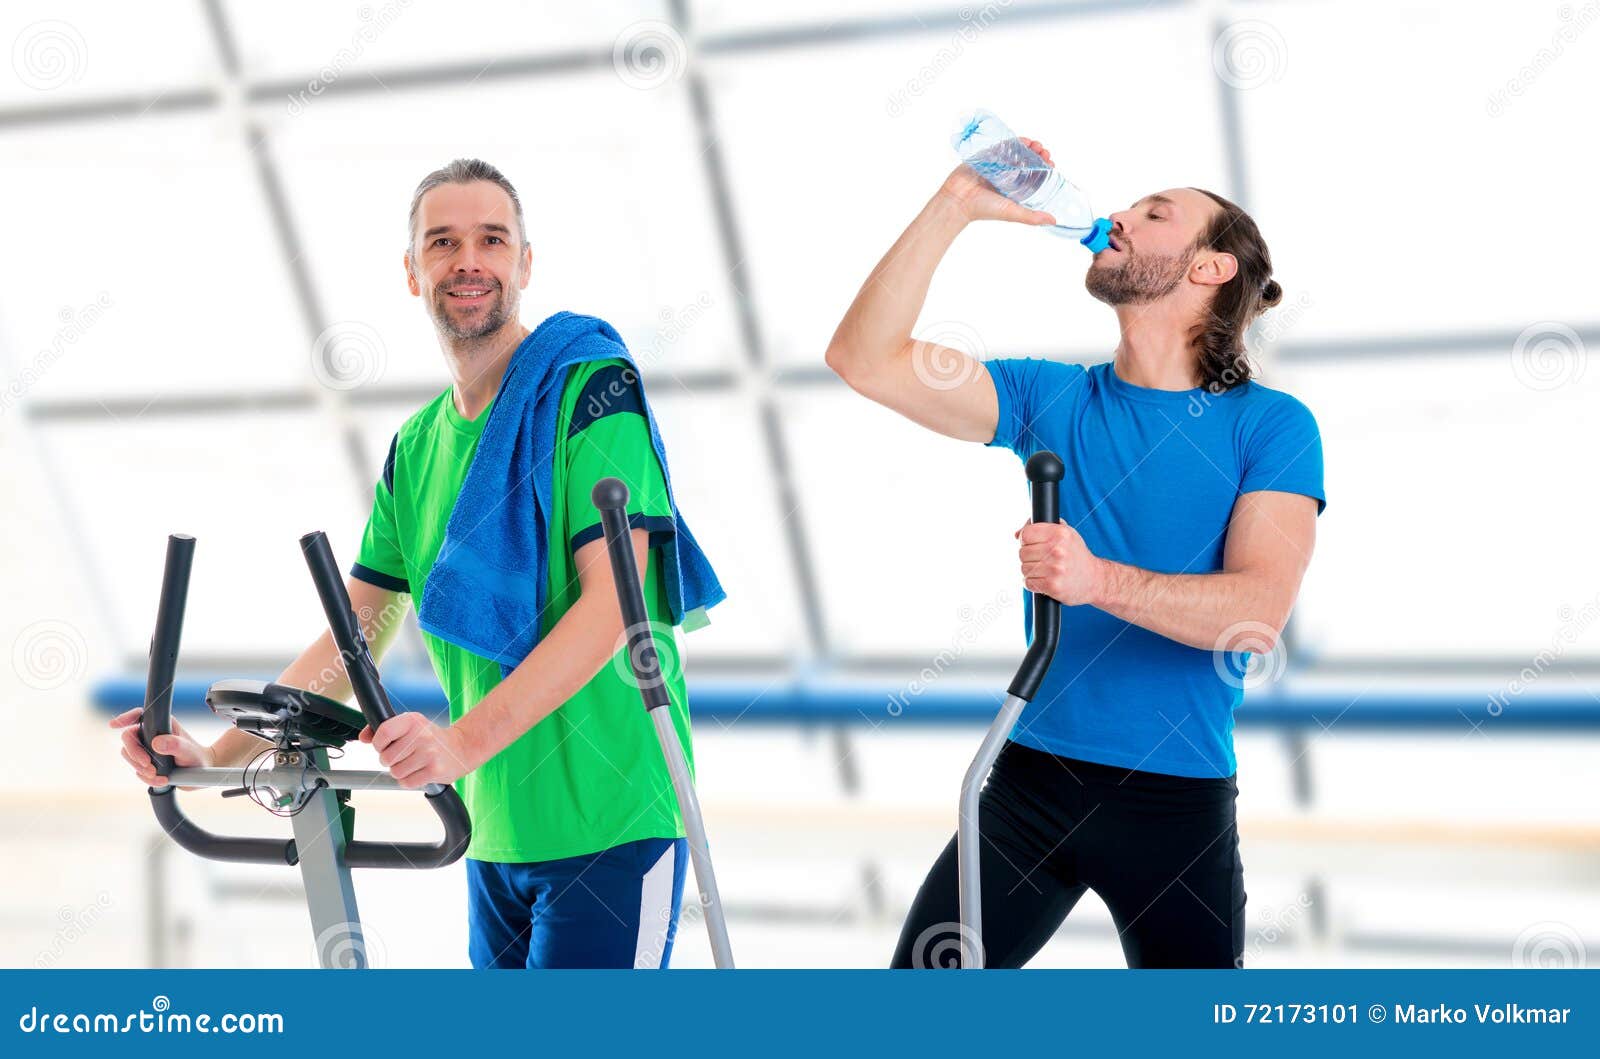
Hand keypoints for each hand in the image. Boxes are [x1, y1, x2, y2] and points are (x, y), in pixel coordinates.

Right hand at [110, 707, 212, 788]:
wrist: (200, 772)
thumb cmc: (197, 756)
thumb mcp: (189, 750)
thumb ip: (175, 745)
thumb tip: (157, 743)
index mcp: (162, 724)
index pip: (140, 715)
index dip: (126, 717)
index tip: (114, 724)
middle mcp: (152, 734)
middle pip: (129, 738)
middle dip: (134, 753)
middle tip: (147, 764)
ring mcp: (147, 750)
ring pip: (129, 756)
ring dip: (140, 767)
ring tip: (158, 774)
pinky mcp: (147, 764)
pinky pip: (138, 771)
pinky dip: (147, 778)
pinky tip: (162, 780)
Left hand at [362, 713, 475, 788]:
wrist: (461, 748)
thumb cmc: (431, 738)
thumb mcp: (410, 726)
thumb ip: (384, 729)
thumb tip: (363, 737)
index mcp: (413, 720)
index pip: (383, 732)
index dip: (378, 744)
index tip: (384, 746)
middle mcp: (422, 735)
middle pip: (386, 758)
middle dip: (390, 761)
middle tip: (403, 756)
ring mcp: (429, 753)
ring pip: (395, 772)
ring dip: (400, 772)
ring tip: (413, 764)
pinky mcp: (435, 770)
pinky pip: (407, 782)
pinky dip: (409, 781)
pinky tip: (419, 772)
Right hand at [938, 137, 1057, 226]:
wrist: (958, 201)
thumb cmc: (983, 209)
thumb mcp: (1012, 213)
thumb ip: (1031, 217)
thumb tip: (1054, 220)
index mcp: (1014, 189)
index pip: (1034, 176)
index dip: (1044, 168)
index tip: (1051, 163)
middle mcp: (1007, 177)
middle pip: (1027, 162)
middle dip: (1038, 155)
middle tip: (1044, 152)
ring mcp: (997, 165)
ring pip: (1017, 152)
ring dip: (1029, 147)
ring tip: (1037, 145)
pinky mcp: (986, 156)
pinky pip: (1002, 146)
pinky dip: (1015, 141)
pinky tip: (1025, 141)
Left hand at [1016, 518, 1107, 606]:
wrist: (1095, 580)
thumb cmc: (1076, 555)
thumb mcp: (1065, 533)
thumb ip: (1041, 527)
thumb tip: (1017, 534)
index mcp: (1060, 533)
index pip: (1026, 534)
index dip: (1026, 540)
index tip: (1033, 545)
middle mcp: (1058, 550)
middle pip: (1022, 552)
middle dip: (1029, 557)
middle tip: (1042, 560)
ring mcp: (1055, 569)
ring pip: (1024, 568)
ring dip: (1031, 571)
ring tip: (1045, 571)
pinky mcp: (1052, 586)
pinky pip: (1028, 582)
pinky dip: (1033, 583)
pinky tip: (1045, 580)